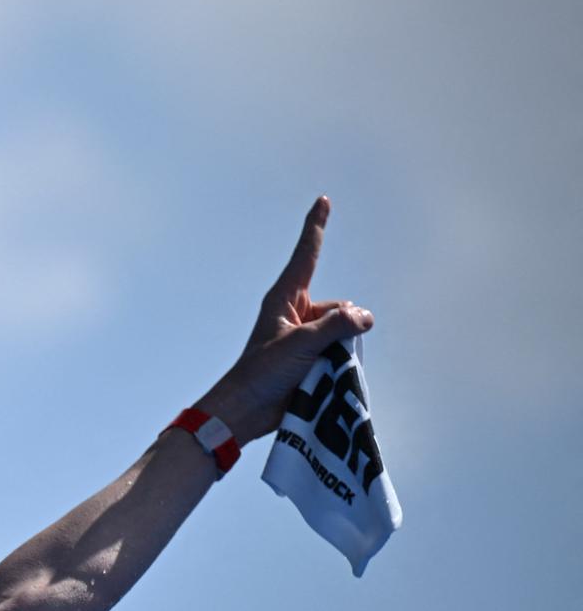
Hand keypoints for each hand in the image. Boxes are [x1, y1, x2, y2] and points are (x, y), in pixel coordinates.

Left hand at [198, 197, 374, 445]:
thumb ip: (336, 326)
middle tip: (314, 356)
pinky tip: (325, 382)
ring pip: (345, 332)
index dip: (316, 227)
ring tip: (313, 373)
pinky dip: (341, 364)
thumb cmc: (261, 373)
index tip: (323, 200)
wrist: (247, 410)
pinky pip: (342, 352)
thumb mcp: (300, 345)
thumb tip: (364, 316)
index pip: (306, 254)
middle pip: (341, 307)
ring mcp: (305, 335)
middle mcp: (297, 313)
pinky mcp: (311, 357)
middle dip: (343, 328)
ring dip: (342, 351)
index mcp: (285, 299)